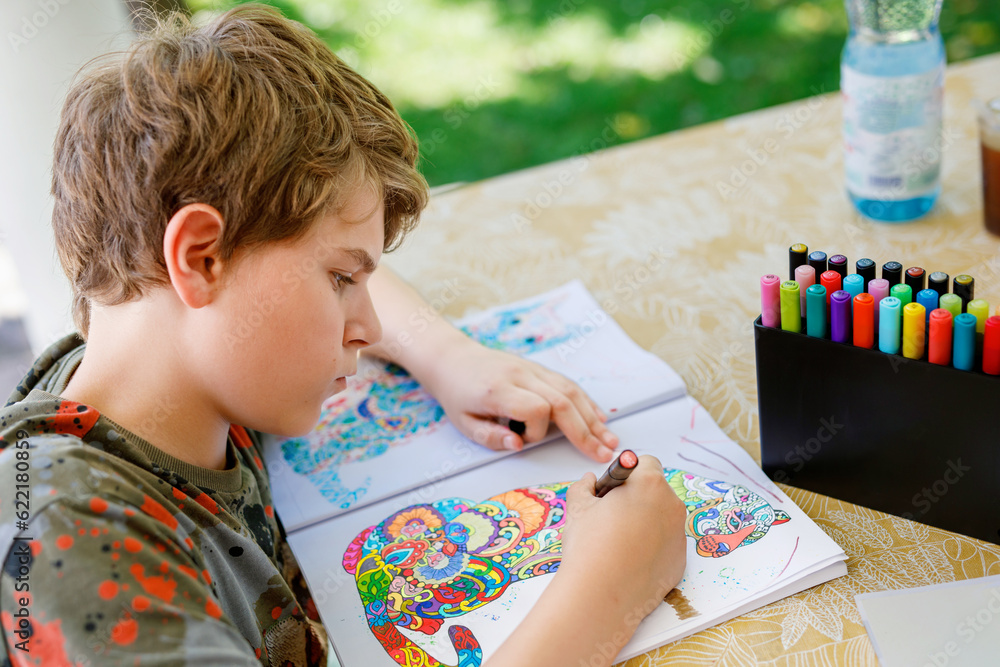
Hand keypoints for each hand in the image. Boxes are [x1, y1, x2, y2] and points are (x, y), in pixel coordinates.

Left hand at [421, 336, 619, 461]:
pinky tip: (600, 418)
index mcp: (499, 390)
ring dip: (592, 417)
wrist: (453, 359)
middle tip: (602, 454)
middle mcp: (520, 375)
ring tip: (609, 440)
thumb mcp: (464, 423)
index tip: (522, 439)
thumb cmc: (458, 394)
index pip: (535, 409)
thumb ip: (491, 437)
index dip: (537, 432)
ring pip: (570, 391)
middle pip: (562, 401)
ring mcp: (532, 369)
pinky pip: (568, 384)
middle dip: (585, 430)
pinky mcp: (539, 369)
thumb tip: (519, 445)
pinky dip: (586, 402)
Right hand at [486, 455, 686, 666]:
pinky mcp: (681, 562)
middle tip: (612, 517)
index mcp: (649, 484)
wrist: (601, 596)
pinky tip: (629, 562)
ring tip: (618, 543)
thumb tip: (590, 481)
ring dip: (646, 523)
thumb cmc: (588, 544)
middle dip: (638, 498)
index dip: (627, 473)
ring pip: (662, 519)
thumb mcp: (577, 506)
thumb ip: (584, 485)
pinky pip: (666, 546)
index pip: (646, 463)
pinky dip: (652, 549)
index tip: (613, 490)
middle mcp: (672, 505)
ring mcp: (680, 535)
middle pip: (656, 491)